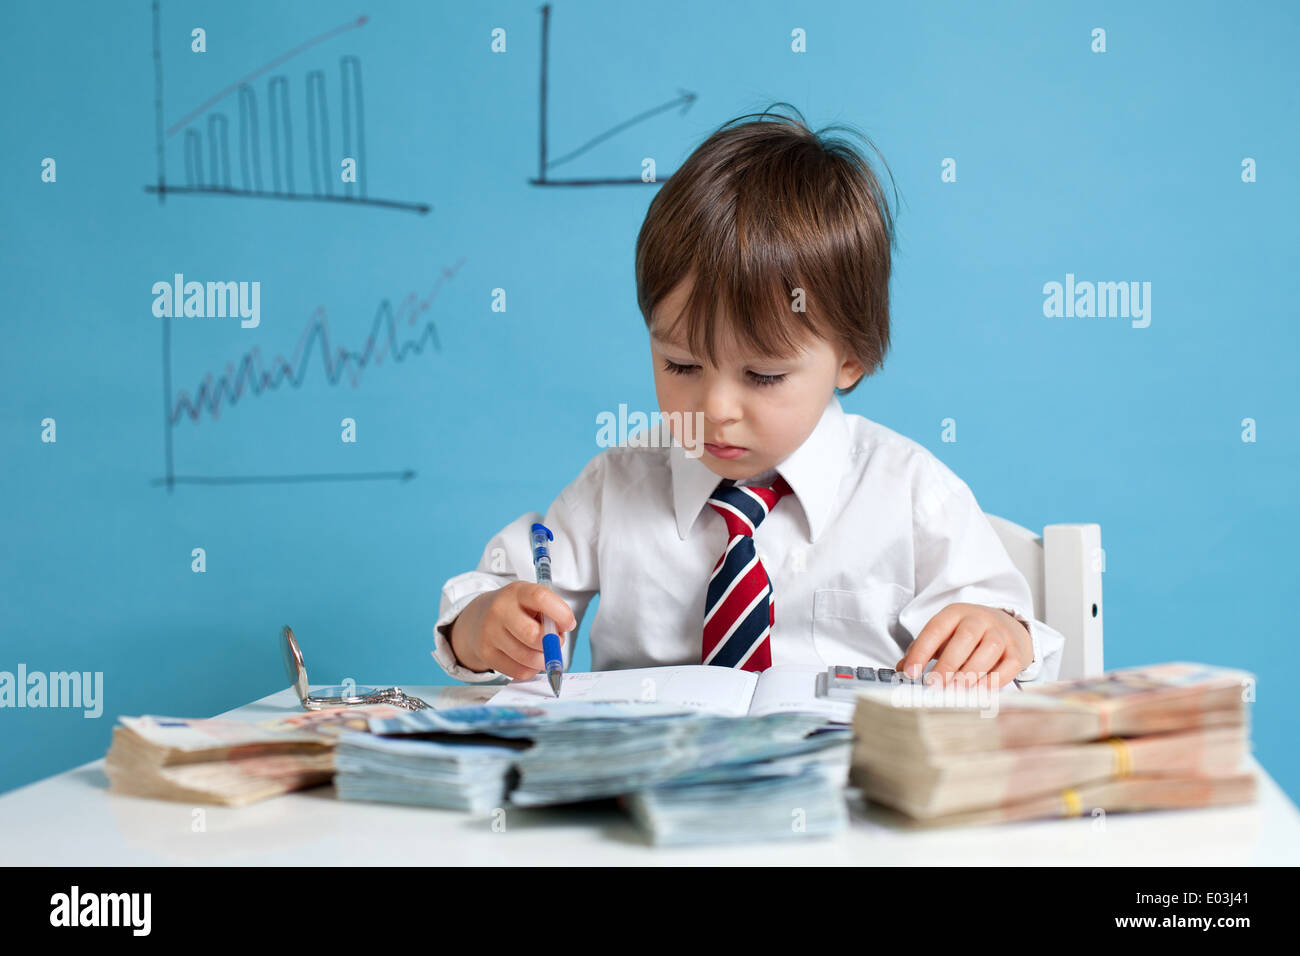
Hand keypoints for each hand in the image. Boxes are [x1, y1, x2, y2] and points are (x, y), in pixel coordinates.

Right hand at [449, 582, 575, 679]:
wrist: (478, 617)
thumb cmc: (516, 610)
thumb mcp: (531, 601)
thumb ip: (550, 613)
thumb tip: (560, 636)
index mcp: (516, 592)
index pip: (540, 598)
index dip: (561, 613)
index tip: (569, 624)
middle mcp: (499, 610)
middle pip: (533, 635)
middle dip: (551, 643)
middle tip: (556, 641)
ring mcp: (490, 633)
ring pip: (528, 658)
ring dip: (544, 659)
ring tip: (543, 651)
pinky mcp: (486, 654)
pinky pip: (519, 671)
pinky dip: (532, 669)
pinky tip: (530, 659)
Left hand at [895, 603, 1032, 689]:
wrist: (1007, 626)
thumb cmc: (967, 635)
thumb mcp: (944, 634)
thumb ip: (921, 650)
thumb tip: (901, 669)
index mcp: (955, 613)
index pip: (936, 629)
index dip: (922, 651)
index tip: (910, 673)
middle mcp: (980, 619)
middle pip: (966, 637)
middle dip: (948, 664)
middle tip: (934, 685)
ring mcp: (1001, 634)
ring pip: (989, 650)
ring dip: (971, 673)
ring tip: (955, 691)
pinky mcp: (1017, 651)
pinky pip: (1008, 666)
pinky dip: (994, 680)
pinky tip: (979, 692)